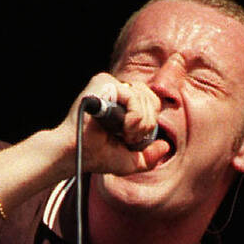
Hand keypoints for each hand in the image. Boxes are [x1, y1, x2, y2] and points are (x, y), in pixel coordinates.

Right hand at [55, 73, 171, 175]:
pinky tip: (122, 127)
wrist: (78, 153)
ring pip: (144, 97)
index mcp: (123, 103)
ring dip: (140, 123)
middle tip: (128, 138)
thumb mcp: (130, 161)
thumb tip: (166, 146)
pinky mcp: (103, 82)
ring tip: (123, 134)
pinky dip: (133, 116)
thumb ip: (150, 156)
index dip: (149, 122)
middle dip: (147, 125)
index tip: (132, 139)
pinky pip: (132, 95)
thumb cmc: (97, 156)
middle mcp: (117, 90)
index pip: (151, 102)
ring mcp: (109, 84)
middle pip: (152, 98)